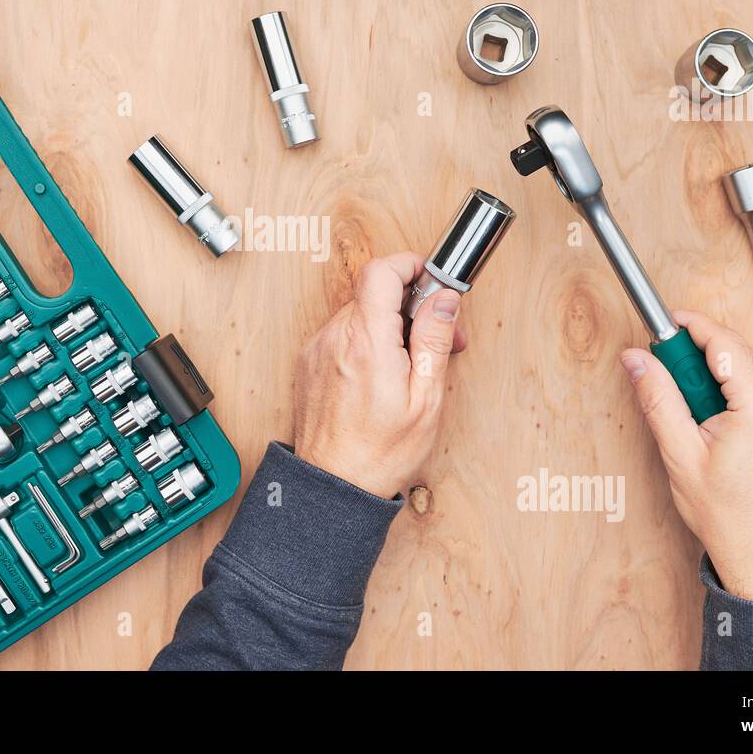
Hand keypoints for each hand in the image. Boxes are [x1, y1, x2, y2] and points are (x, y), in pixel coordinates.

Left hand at [293, 252, 466, 498]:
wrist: (331, 488)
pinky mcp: (309, 363)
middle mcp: (335, 338)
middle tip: (438, 340)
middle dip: (410, 307)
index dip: (408, 265)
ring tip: (410, 367)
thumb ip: (433, 340)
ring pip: (359, 315)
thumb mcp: (425, 399)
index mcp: (366, 342)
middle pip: (374, 294)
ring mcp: (318, 349)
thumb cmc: (379, 453)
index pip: (380, 271)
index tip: (429, 279)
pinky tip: (381, 377)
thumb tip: (443, 299)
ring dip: (388, 328)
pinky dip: (365, 344)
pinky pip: (342, 336)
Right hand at [620, 310, 752, 601]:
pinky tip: (722, 426)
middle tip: (667, 374)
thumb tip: (637, 360)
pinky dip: (745, 398)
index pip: (725, 342)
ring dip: (722, 380)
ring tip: (695, 416)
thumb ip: (658, 397)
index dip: (692, 326)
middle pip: (742, 355)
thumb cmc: (733, 521)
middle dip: (701, 357)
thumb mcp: (681, 455)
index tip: (668, 322)